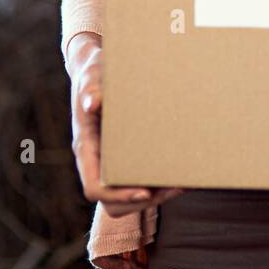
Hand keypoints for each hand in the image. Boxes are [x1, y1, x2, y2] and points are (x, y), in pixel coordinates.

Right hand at [69, 34, 185, 218]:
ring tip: (182, 183)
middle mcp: (96, 159)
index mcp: (86, 147)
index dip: (118, 195)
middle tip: (173, 188)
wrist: (96, 66)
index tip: (144, 191)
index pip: (95, 187)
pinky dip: (157, 182)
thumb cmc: (94, 71)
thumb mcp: (92, 75)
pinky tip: (179, 171)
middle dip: (143, 200)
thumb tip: (92, 103)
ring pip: (127, 195)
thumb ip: (91, 88)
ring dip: (154, 196)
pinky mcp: (124, 154)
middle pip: (113, 201)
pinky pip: (137, 179)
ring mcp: (109, 159)